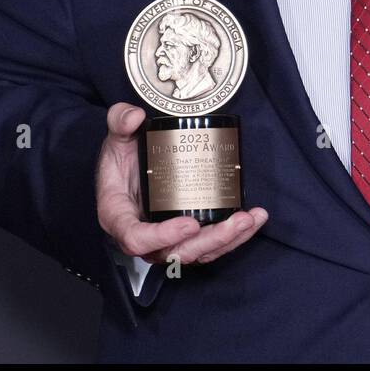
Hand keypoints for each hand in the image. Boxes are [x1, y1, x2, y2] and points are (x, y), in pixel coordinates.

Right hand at [96, 101, 268, 265]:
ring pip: (197, 253)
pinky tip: (254, 220)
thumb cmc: (120, 160)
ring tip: (251, 219)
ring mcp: (165, 240)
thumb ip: (119, 121)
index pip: (137, 239)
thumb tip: (134, 117)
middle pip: (176, 252)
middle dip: (211, 240)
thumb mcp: (116, 138)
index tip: (190, 224)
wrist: (130, 168)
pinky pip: (208, 245)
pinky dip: (234, 237)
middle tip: (237, 220)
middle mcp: (142, 236)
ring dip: (228, 240)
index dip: (162, 237)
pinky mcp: (185, 236)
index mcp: (119, 217)